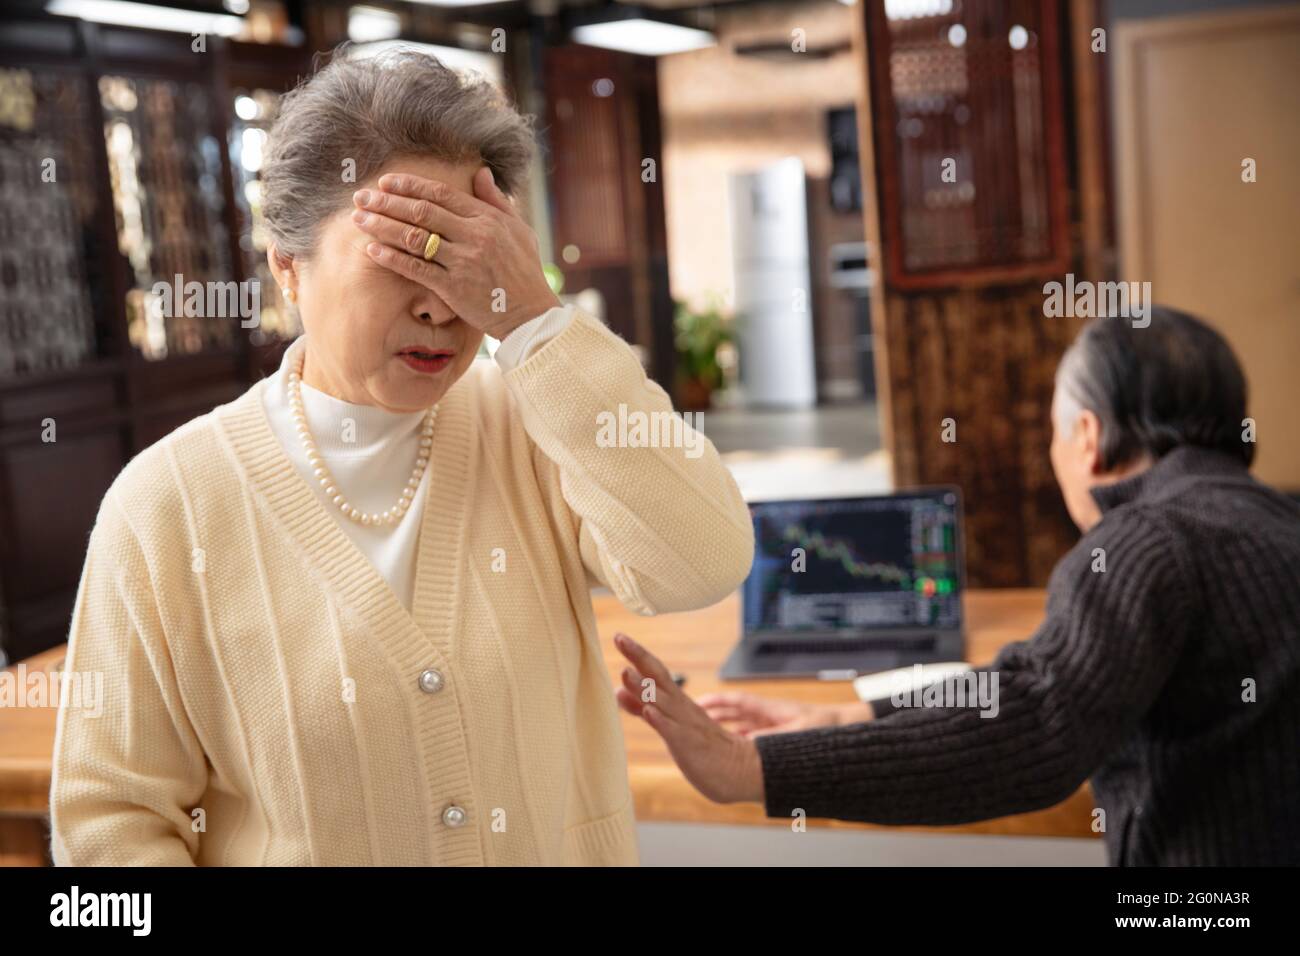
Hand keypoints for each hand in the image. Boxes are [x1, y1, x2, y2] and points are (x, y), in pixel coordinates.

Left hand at [351, 167, 561, 340]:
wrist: (531, 314)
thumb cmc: (525, 272)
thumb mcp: (519, 230)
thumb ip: (497, 201)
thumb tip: (481, 172)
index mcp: (487, 218)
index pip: (440, 194)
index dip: (410, 185)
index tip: (386, 182)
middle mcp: (473, 235)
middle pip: (421, 211)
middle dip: (386, 202)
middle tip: (361, 196)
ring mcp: (463, 261)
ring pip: (414, 237)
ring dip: (382, 226)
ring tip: (359, 219)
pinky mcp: (453, 287)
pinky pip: (416, 268)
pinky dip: (392, 258)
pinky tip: (373, 249)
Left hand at [612, 633, 764, 805]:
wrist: (737, 769)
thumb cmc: (699, 745)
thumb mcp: (667, 722)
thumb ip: (642, 706)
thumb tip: (617, 691)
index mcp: (675, 700)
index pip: (655, 671)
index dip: (638, 654)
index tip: (620, 636)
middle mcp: (680, 707)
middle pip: (658, 676)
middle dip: (639, 657)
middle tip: (620, 638)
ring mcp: (685, 724)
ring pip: (663, 701)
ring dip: (644, 687)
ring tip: (625, 672)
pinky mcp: (688, 745)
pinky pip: (674, 731)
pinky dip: (661, 720)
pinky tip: (649, 711)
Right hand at [696, 691, 868, 737]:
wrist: (843, 728)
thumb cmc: (824, 727)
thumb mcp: (798, 731)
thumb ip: (773, 736)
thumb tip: (749, 741)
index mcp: (769, 709)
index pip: (737, 702)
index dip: (716, 701)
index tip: (698, 702)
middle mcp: (765, 715)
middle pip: (732, 712)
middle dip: (711, 714)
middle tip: (688, 717)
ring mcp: (767, 724)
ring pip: (737, 724)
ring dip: (720, 727)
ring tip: (699, 732)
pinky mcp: (772, 735)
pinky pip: (747, 735)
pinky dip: (734, 739)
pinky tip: (724, 747)